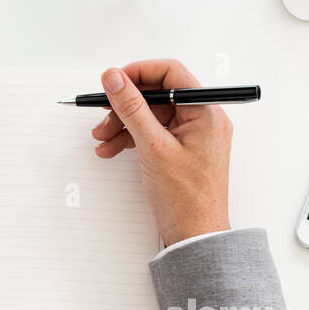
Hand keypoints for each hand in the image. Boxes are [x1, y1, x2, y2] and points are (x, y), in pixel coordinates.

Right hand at [91, 60, 232, 246]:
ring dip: (123, 123)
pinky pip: (153, 133)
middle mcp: (203, 119)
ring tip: (102, 138)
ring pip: (151, 115)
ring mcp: (192, 135)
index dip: (138, 72)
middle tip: (102, 114)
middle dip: (125, 105)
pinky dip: (131, 138)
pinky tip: (111, 149)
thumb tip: (114, 77)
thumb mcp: (152, 146)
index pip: (171, 73)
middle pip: (157, 95)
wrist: (195, 237)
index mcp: (206, 112)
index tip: (113, 81)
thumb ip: (131, 107)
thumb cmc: (185, 199)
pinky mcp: (181, 150)